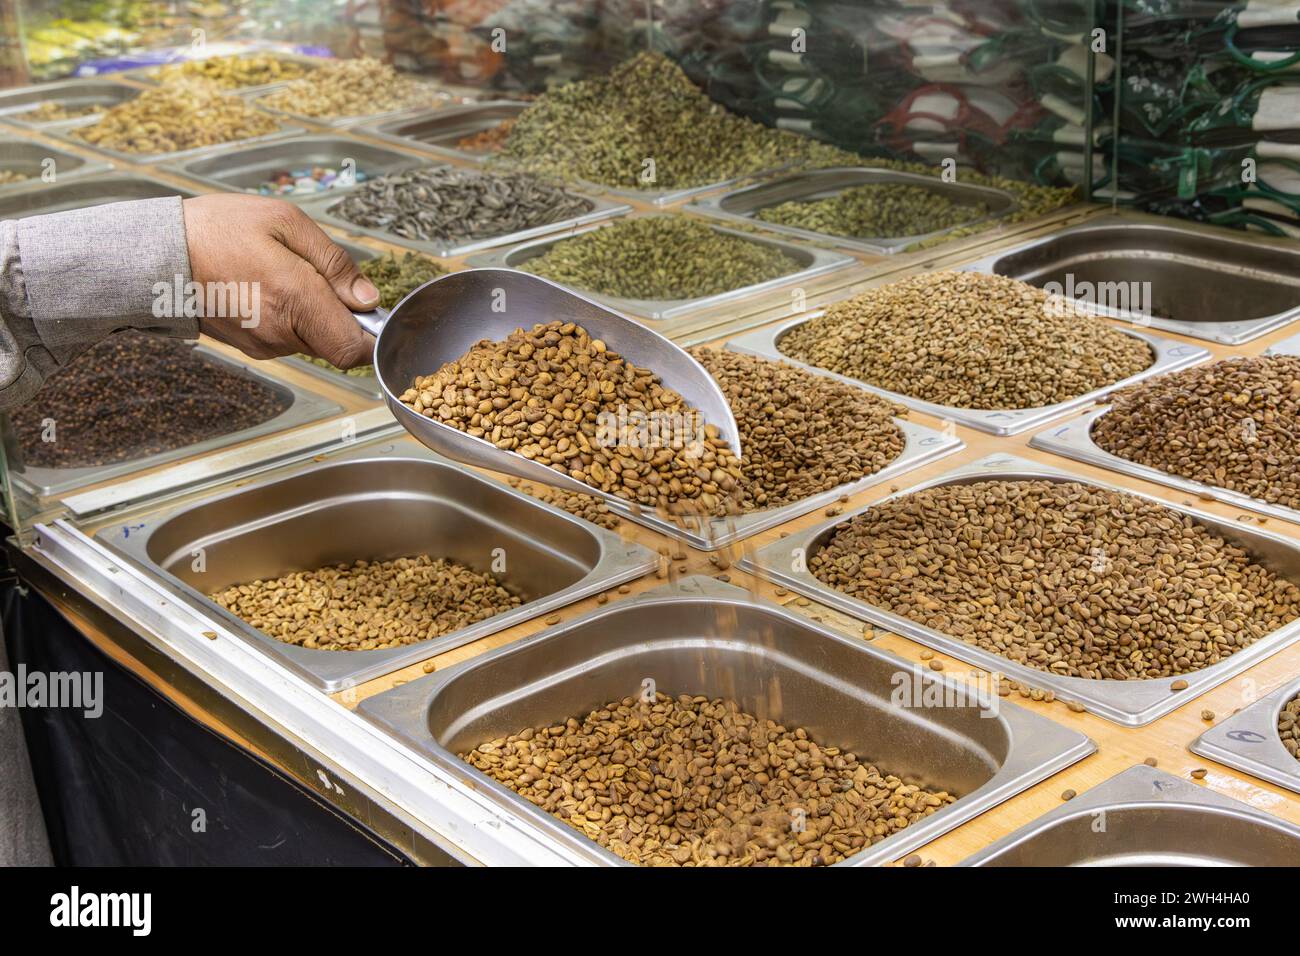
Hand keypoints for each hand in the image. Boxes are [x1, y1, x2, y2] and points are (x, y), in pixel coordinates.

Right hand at [182, 194, 378, 366]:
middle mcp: (280, 334)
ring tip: (283, 276)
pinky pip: (289, 340)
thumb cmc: (218, 229)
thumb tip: (368, 299)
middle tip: (316, 277)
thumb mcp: (284, 222)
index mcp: (294, 300)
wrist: (155, 255)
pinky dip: (292, 319)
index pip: (354, 348)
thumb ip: (334, 262)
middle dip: (341, 316)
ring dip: (315, 316)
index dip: (371, 333)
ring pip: (314, 342)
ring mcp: (263, 346)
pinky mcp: (250, 348)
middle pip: (337, 344)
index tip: (365, 307)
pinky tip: (267, 289)